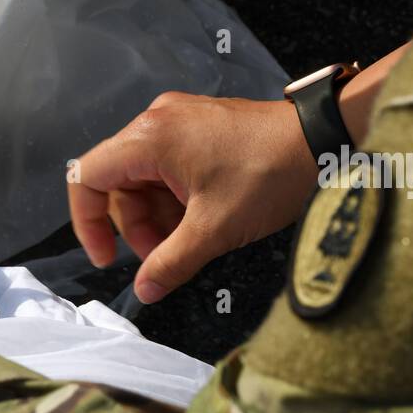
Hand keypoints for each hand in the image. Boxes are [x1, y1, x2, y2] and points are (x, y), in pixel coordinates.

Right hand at [68, 92, 318, 302]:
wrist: (326, 139)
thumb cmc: (270, 174)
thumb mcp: (214, 229)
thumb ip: (170, 263)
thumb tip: (145, 291)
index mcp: (149, 138)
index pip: (86, 178)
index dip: (88, 223)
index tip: (107, 257)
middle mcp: (156, 121)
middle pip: (117, 183)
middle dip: (135, 227)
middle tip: (163, 257)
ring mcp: (179, 121)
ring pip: (144, 179)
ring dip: (157, 217)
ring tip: (188, 242)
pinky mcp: (200, 127)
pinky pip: (168, 168)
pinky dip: (175, 199)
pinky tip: (200, 220)